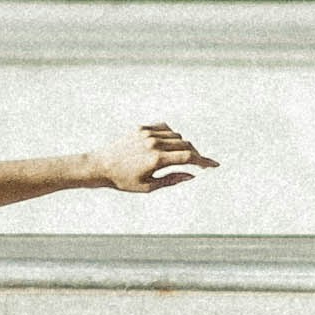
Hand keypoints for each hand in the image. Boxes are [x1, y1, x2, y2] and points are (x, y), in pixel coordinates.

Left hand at [91, 120, 214, 193]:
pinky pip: (164, 128)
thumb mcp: (149, 187)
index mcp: (157, 159)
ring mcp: (147, 133)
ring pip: (177, 136)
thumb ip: (172, 180)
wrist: (100, 166)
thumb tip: (191, 175)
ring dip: (184, 145)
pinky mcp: (141, 128)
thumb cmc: (123, 181)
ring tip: (182, 157)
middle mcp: (154, 143)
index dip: (204, 162)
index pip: (189, 158)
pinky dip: (172, 135)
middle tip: (198, 164)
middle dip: (195, 155)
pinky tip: (171, 143)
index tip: (214, 165)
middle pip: (186, 145)